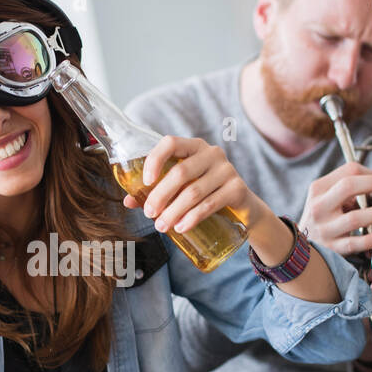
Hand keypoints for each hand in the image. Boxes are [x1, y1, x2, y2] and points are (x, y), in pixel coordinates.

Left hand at [121, 136, 264, 231]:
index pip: (171, 143)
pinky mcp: (237, 189)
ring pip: (193, 192)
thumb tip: (128, 200)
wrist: (242, 209)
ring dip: (174, 211)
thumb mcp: (181, 189)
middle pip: (180, 172)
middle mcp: (212, 153)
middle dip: (160, 196)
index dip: (155, 159)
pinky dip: (192, 218)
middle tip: (149, 214)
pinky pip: (210, 204)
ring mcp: (227, 169)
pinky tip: (181, 228)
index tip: (145, 182)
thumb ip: (156, 191)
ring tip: (162, 226)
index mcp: (193, 147)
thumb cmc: (205, 194)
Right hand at [298, 161, 371, 256]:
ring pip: (355, 217)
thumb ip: (363, 181)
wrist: (299, 247)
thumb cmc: (324, 217)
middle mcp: (319, 207)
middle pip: (348, 186)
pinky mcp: (331, 248)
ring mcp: (324, 228)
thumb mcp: (336, 196)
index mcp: (319, 188)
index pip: (349, 170)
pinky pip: (354, 243)